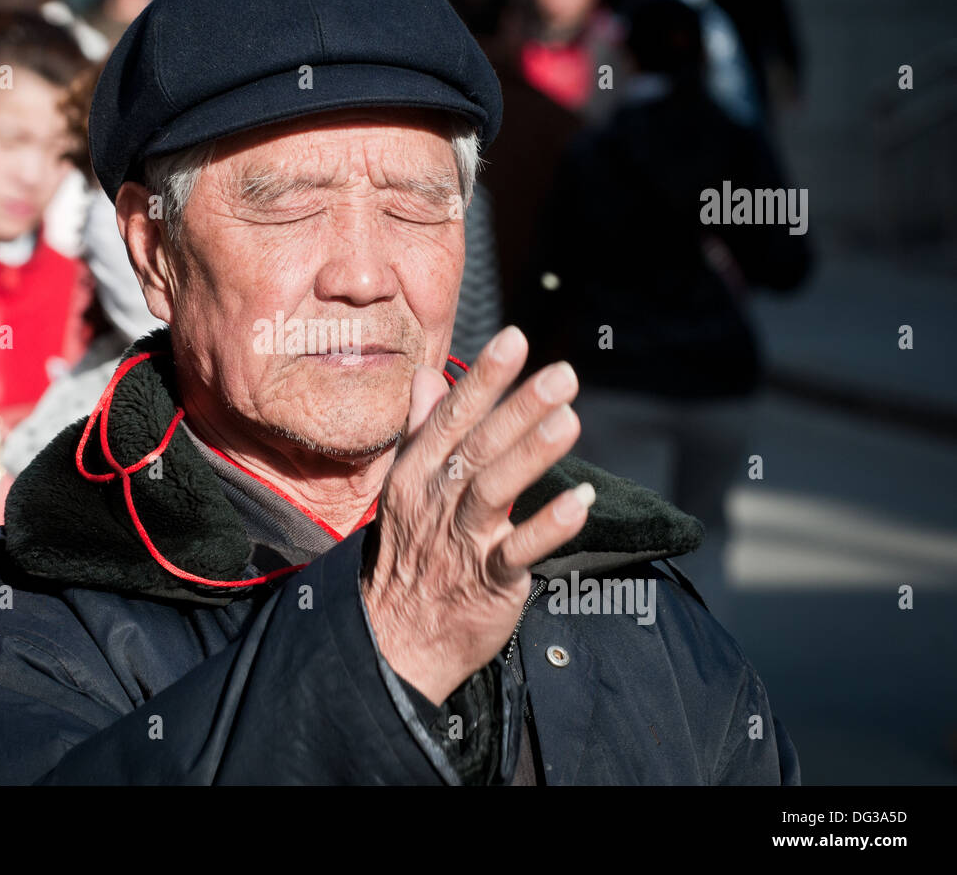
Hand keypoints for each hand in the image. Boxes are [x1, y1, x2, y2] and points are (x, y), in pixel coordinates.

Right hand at [361, 325, 592, 705]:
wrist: (396, 637)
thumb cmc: (410, 552)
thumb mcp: (405, 485)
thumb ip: (421, 428)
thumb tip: (425, 374)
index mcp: (416, 473)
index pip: (450, 417)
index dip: (483, 378)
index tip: (515, 339)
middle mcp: (435, 502)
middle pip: (477, 448)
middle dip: (519, 408)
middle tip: (562, 375)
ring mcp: (461, 542)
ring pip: (493, 491)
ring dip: (531, 455)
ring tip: (569, 421)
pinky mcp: (488, 582)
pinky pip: (518, 552)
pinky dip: (548, 526)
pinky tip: (580, 502)